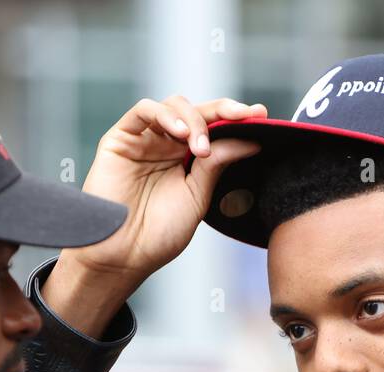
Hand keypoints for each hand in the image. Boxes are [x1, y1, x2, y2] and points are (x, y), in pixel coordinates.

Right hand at [44, 96, 266, 334]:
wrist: (123, 254)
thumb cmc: (159, 234)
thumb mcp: (198, 196)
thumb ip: (217, 165)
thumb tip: (250, 139)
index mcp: (189, 159)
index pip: (216, 128)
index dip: (237, 119)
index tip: (262, 116)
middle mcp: (168, 144)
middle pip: (198, 111)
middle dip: (224, 109)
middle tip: (245, 116)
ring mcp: (145, 139)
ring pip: (174, 105)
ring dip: (195, 120)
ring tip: (201, 148)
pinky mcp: (121, 138)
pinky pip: (143, 111)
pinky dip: (165, 115)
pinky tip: (182, 134)